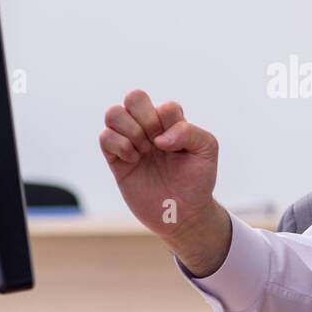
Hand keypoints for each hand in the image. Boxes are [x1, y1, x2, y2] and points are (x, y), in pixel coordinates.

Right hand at [98, 90, 230, 275]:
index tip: (174, 147)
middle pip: (134, 97)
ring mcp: (132, 143)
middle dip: (144, 118)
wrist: (183, 214)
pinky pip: (104, 137)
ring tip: (142, 151)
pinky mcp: (117, 160)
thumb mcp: (207, 150)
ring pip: (113, 112)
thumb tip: (159, 138)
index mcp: (172, 123)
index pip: (164, 105)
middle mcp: (150, 129)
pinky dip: (118, 145)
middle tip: (154, 143)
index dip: (168, 123)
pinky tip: (132, 161)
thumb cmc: (197, 181)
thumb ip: (189, 131)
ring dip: (129, 130)